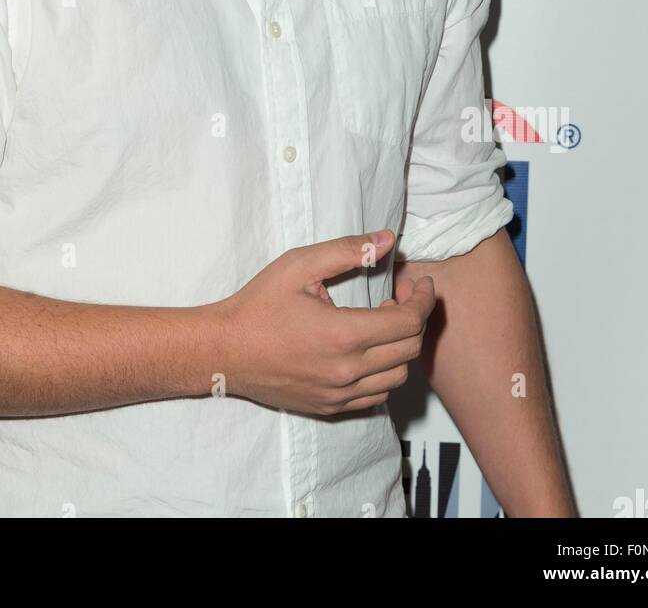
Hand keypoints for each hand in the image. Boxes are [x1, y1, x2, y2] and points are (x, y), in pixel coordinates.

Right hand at [212, 231, 436, 415]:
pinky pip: (377, 397)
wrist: (224, 351)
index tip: (420, 282)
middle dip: (416, 318)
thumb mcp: (299, 265)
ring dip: (401, 347)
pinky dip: (384, 373)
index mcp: (344, 335)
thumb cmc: (258, 305)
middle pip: (410, 349)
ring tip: (384, 322)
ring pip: (398, 377)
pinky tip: (367, 350)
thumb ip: (346, 250)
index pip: (409, 322)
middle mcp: (347, 371)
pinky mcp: (331, 407)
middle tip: (400, 295)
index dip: (423, 298)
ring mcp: (340, 395)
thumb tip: (387, 239)